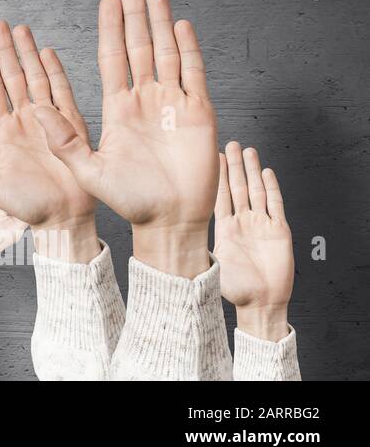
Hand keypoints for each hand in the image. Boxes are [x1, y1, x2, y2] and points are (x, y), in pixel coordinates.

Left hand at [0, 22, 99, 262]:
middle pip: (12, 77)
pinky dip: (57, 73)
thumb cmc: (26, 210)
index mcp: (2, 133)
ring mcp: (49, 123)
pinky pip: (64, 95)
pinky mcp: (72, 129)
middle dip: (5, 50)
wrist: (64, 224)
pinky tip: (48, 52)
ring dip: (28, 54)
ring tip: (20, 28)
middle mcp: (23, 122)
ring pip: (36, 79)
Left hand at [32, 0, 217, 277]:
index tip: (105, 2)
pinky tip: (182, 26)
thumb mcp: (84, 171)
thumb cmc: (126, 203)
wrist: (167, 224)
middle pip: (139, 48)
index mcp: (117, 109)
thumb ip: (60, 140)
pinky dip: (190, 50)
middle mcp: (144, 101)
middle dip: (135, 17)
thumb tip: (31, 108)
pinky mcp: (198, 115)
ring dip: (161, 24)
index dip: (109, 30)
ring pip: (167, 54)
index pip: (111, 59)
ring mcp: (172, 105)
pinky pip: (193, 75)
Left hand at [214, 142, 292, 340]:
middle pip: (238, 187)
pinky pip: (275, 205)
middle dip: (234, 165)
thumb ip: (195, 249)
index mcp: (224, 227)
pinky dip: (272, 188)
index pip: (218, 195)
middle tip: (230, 143)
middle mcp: (242, 222)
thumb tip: (166, 238)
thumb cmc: (235, 289)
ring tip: (248, 151)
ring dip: (252, 171)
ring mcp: (260, 225)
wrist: (260, 303)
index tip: (211, 156)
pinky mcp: (279, 232)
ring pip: (257, 191)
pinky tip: (267, 172)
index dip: (216, 176)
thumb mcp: (210, 264)